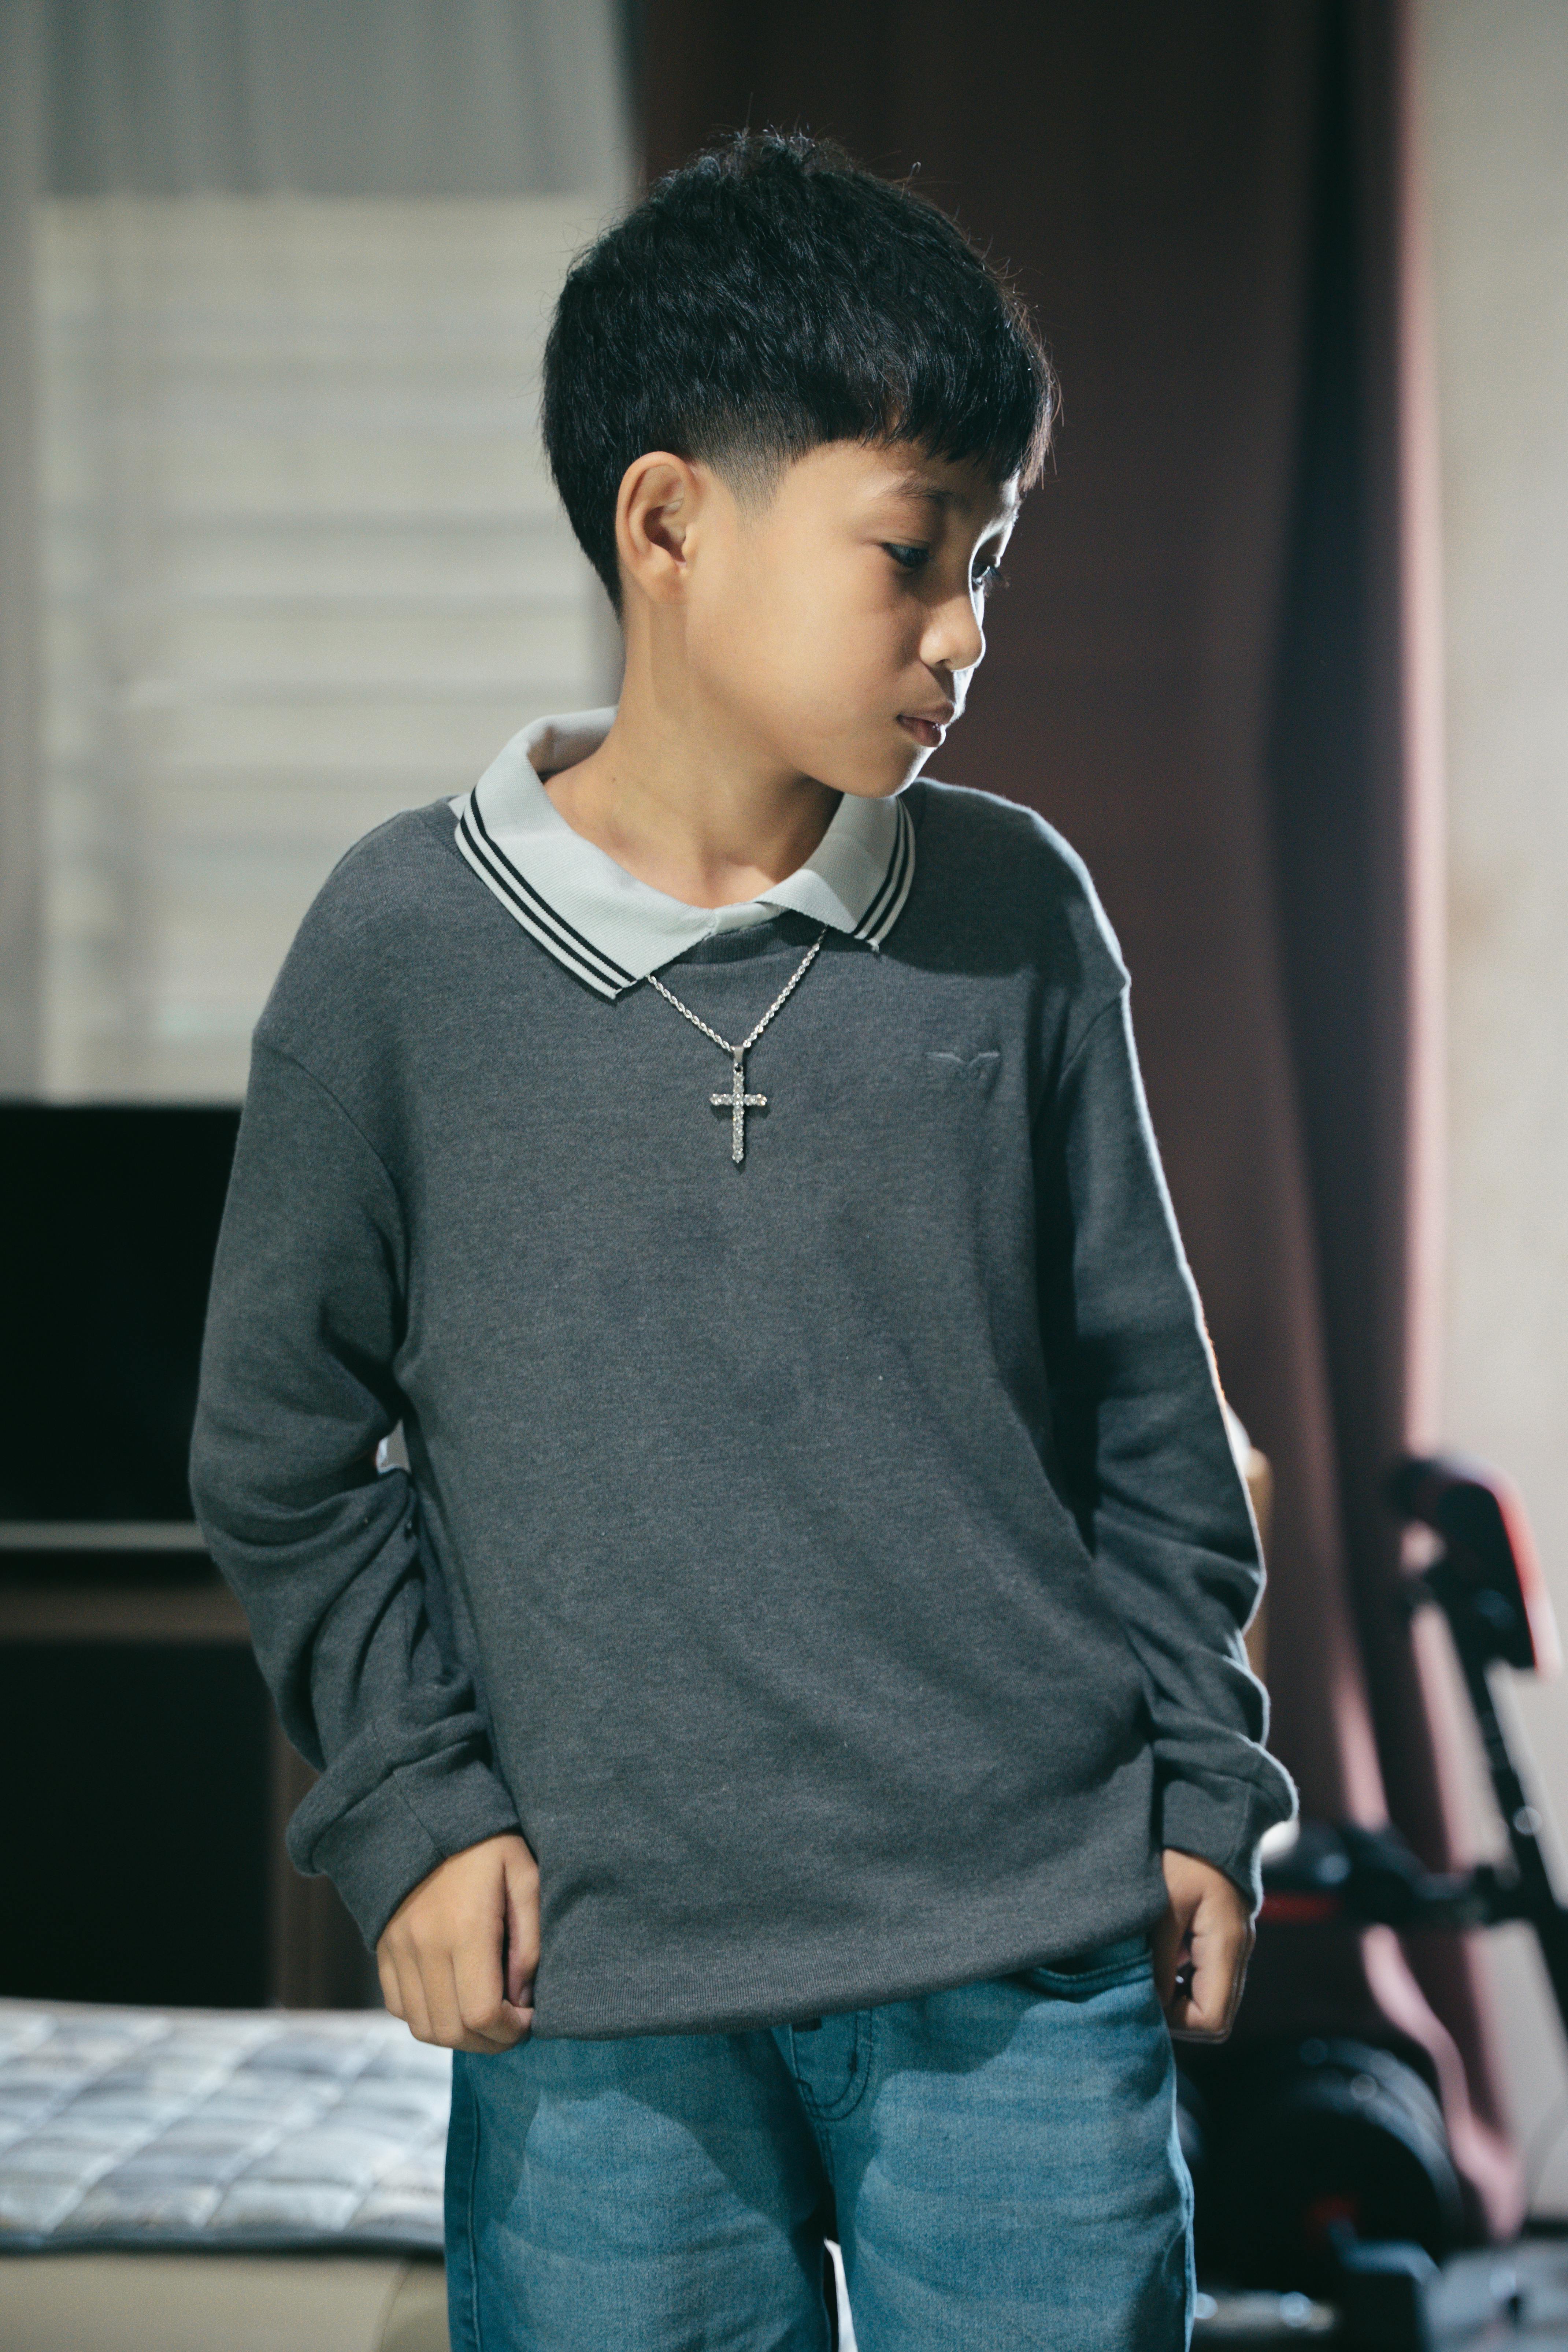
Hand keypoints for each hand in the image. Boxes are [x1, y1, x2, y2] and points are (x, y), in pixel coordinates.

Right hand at [376, 1832, 538, 2052]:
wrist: (426, 1815)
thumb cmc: (487, 1845)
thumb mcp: (525, 1876)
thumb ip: (531, 1940)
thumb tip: (523, 1998)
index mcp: (465, 1927)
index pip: (481, 2012)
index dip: (510, 2031)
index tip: (530, 2018)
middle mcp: (424, 1944)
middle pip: (451, 2030)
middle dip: (489, 2042)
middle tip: (512, 2027)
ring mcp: (398, 1949)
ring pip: (422, 2027)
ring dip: (458, 2036)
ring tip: (485, 2017)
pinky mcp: (383, 1949)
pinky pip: (399, 2007)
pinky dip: (428, 2018)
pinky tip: (453, 2000)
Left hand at [1152, 1848, 1253, 2039]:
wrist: (1208, 1817)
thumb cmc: (1183, 1854)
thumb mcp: (1164, 1903)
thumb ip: (1162, 1957)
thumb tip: (1155, 2004)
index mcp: (1226, 1945)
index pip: (1213, 2020)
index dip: (1177, 2022)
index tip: (1146, 1999)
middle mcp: (1238, 1952)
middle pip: (1218, 2018)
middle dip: (1179, 2016)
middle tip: (1144, 1991)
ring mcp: (1235, 1946)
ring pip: (1215, 2001)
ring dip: (1182, 2000)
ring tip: (1150, 1975)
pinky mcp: (1224, 1938)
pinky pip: (1210, 1980)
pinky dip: (1186, 1982)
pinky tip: (1162, 1960)